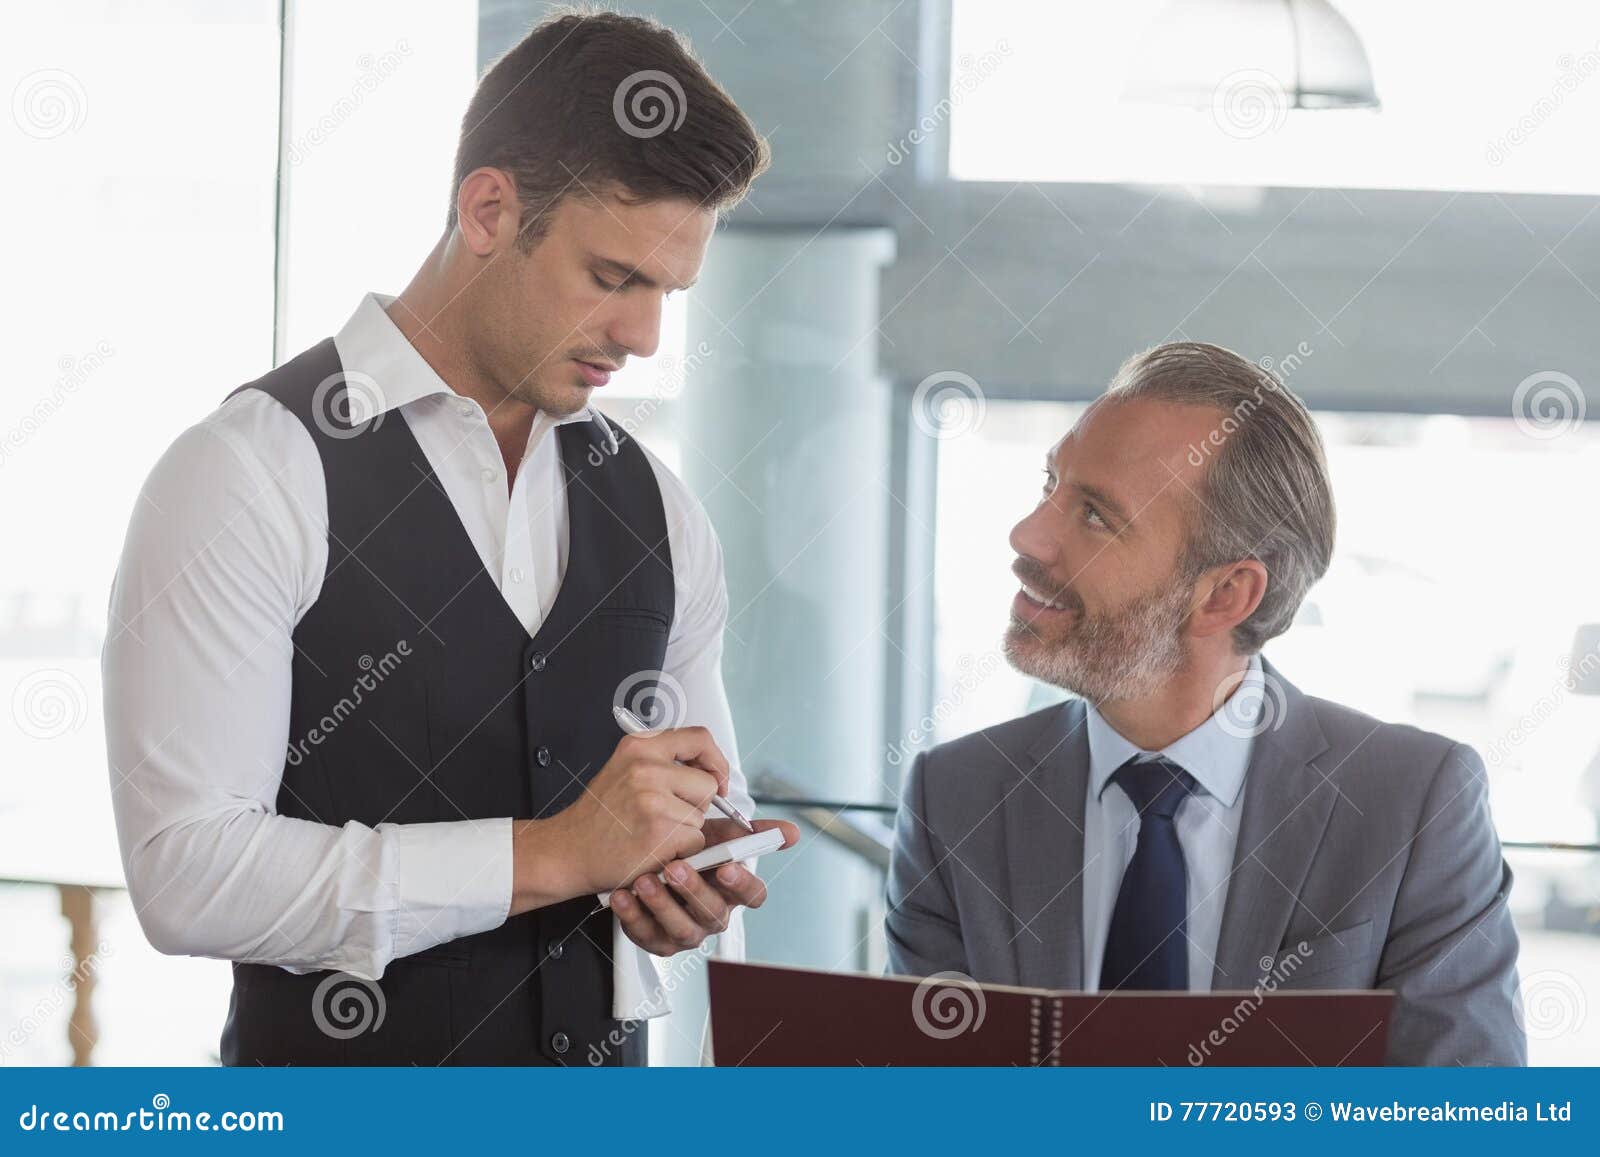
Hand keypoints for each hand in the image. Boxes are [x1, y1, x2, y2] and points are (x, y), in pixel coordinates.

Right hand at [510, 727, 731, 913]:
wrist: (568, 849)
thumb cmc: (597, 816)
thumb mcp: (624, 769)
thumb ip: (663, 763)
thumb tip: (711, 770)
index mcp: (640, 746)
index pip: (699, 738)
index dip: (716, 761)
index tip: (717, 778)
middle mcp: (646, 768)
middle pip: (707, 784)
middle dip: (697, 805)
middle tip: (667, 815)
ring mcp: (653, 800)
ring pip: (702, 818)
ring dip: (686, 831)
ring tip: (652, 831)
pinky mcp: (659, 832)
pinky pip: (695, 842)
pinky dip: (681, 851)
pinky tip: (653, 847)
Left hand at [611, 818, 799, 955]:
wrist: (645, 860)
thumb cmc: (689, 849)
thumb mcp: (716, 835)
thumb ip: (750, 833)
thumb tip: (791, 832)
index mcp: (732, 890)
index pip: (752, 895)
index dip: (742, 884)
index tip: (726, 866)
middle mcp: (712, 914)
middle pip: (713, 913)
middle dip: (695, 891)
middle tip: (676, 868)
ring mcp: (684, 930)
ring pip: (681, 929)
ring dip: (662, 905)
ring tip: (645, 880)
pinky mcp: (655, 940)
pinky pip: (645, 934)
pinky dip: (633, 915)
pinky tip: (622, 894)